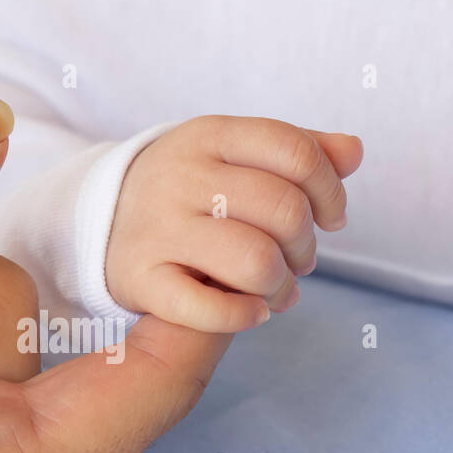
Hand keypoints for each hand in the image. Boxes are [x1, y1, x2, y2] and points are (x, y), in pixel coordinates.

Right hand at [107, 115, 362, 331]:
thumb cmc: (190, 190)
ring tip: (276, 290)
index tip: (332, 218)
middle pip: (283, 209)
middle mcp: (181, 177)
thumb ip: (297, 150)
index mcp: (210, 136)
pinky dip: (243, 316)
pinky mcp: (140, 279)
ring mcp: (158, 229)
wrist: (98, 220)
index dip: (330, 190)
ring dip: (281, 284)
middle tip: (298, 261)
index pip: (295, 152)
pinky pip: (206, 308)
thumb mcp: (233, 154)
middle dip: (306, 245)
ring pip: (254, 260)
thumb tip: (353, 152)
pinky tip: (253, 313)